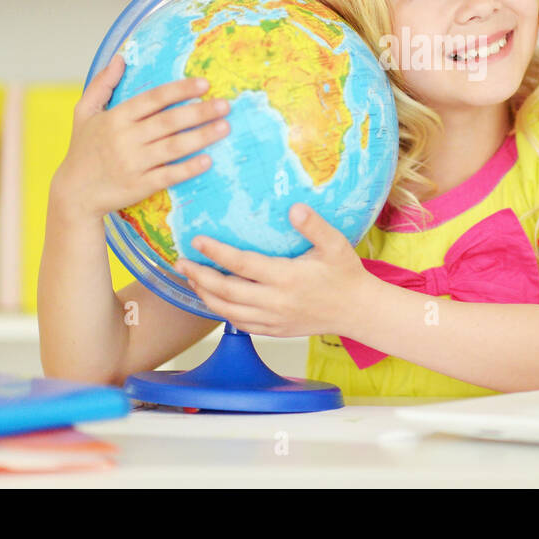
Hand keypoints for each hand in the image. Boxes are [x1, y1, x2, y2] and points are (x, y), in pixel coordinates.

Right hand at [52, 53, 229, 221]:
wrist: (74, 193)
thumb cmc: (82, 149)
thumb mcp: (84, 112)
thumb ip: (102, 84)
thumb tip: (120, 57)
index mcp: (116, 118)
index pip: (153, 98)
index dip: (179, 90)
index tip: (204, 84)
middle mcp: (125, 138)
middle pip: (169, 121)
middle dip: (199, 112)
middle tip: (225, 105)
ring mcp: (133, 163)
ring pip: (173, 147)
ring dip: (201, 137)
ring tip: (225, 127)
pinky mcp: (140, 185)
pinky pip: (168, 175)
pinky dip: (188, 168)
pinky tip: (207, 160)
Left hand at [175, 203, 369, 337]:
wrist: (357, 310)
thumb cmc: (346, 275)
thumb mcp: (336, 245)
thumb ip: (314, 225)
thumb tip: (294, 208)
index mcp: (286, 278)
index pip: (242, 264)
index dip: (216, 252)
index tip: (197, 240)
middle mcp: (275, 302)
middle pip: (225, 291)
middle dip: (199, 276)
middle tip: (181, 262)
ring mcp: (273, 319)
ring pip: (227, 311)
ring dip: (204, 295)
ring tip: (190, 278)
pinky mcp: (274, 330)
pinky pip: (239, 324)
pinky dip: (221, 311)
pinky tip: (213, 299)